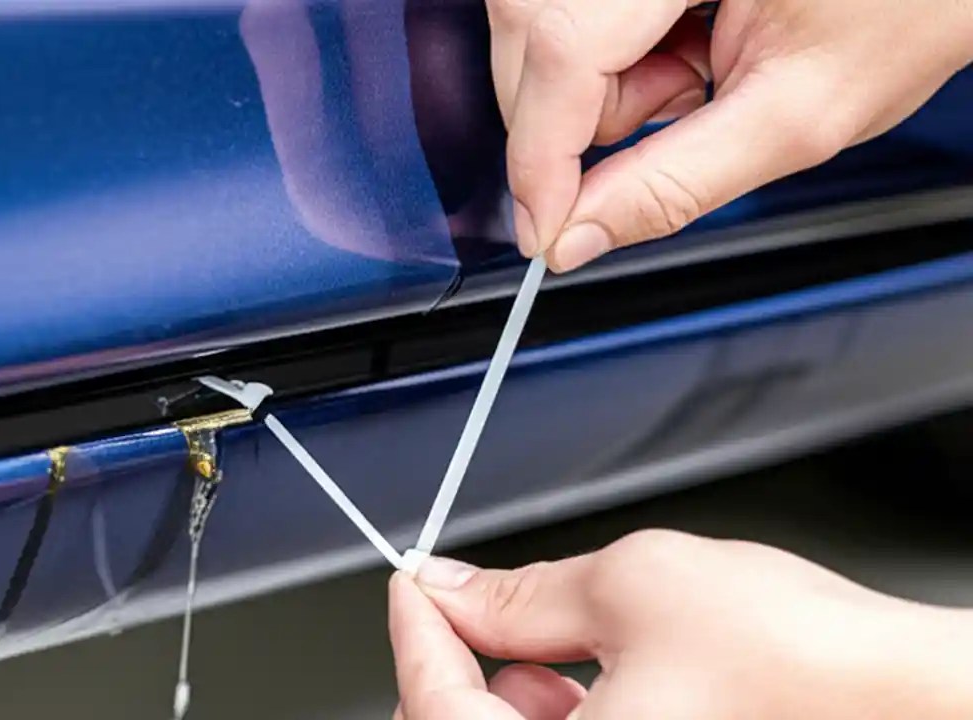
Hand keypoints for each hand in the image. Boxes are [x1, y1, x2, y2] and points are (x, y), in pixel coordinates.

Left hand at [390, 529, 972, 718]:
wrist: (901, 694)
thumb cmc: (796, 660)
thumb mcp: (628, 587)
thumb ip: (518, 594)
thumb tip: (453, 588)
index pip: (430, 701)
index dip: (413, 629)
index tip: (413, 583)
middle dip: (458, 667)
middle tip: (477, 607)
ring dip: (509, 694)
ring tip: (555, 644)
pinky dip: (557, 719)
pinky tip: (589, 680)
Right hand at [493, 0, 972, 269]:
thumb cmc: (900, 6)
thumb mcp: (796, 118)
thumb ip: (675, 184)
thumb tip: (577, 235)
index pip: (564, 47)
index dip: (540, 152)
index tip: (543, 228)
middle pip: (533, 35)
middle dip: (577, 113)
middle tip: (675, 112)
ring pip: (538, 28)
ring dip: (596, 84)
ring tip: (692, 71)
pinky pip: (561, 13)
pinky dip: (605, 56)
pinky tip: (675, 46)